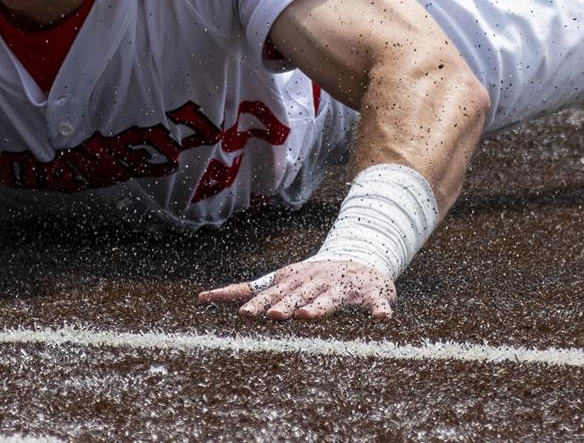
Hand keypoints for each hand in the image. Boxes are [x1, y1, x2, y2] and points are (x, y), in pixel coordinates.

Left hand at [199, 258, 395, 320]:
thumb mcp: (281, 282)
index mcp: (293, 283)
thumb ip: (247, 293)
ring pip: (330, 300)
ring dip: (320, 307)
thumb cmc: (312, 279)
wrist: (359, 262)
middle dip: (284, 305)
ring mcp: (343, 287)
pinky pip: (377, 304)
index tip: (243, 315)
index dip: (258, 303)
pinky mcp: (371, 294)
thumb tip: (201, 299)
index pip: (270, 294)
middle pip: (297, 296)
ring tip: (309, 316)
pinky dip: (380, 311)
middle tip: (272, 316)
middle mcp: (315, 283)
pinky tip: (382, 320)